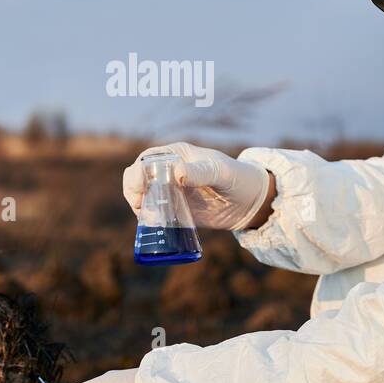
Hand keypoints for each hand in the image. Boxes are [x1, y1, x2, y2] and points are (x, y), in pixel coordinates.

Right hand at [122, 142, 272, 230]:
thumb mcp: (222, 173)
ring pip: (141, 196)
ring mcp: (170, 192)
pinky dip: (148, 220)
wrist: (251, 203)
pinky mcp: (174, 211)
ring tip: (147, 217)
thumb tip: (178, 173)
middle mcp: (169, 172)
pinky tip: (153, 226)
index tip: (140, 187)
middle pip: (137, 177)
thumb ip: (202, 172)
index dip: (138, 172)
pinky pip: (153, 214)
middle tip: (139, 205)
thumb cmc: (239, 178)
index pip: (147, 159)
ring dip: (138, 206)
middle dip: (132, 190)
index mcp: (177, 155)